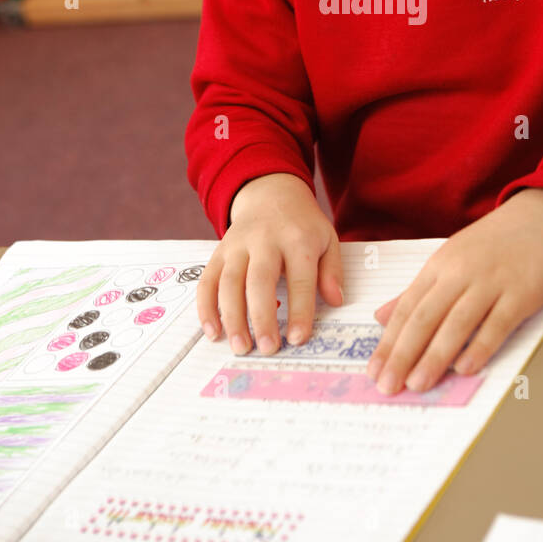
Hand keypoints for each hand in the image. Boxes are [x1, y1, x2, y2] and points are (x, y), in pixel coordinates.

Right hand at [197, 173, 341, 354]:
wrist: (271, 193)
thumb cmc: (302, 225)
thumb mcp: (328, 239)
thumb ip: (333, 270)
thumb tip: (336, 300)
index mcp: (297, 238)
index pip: (300, 278)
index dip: (299, 310)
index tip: (298, 338)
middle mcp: (264, 240)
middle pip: (259, 280)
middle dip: (262, 317)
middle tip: (267, 348)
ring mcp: (237, 245)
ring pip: (229, 282)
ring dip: (232, 318)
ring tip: (241, 347)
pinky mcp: (219, 252)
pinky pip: (207, 280)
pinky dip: (206, 308)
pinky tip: (214, 332)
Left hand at [366, 187, 542, 395]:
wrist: (539, 218)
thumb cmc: (491, 245)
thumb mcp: (448, 260)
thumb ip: (417, 291)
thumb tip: (381, 317)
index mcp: (438, 266)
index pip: (406, 308)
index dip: (388, 342)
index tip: (374, 370)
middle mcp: (460, 273)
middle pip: (425, 317)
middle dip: (403, 354)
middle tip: (387, 385)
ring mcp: (491, 282)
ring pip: (457, 322)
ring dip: (435, 356)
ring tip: (418, 384)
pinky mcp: (521, 293)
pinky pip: (498, 323)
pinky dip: (481, 346)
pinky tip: (465, 368)